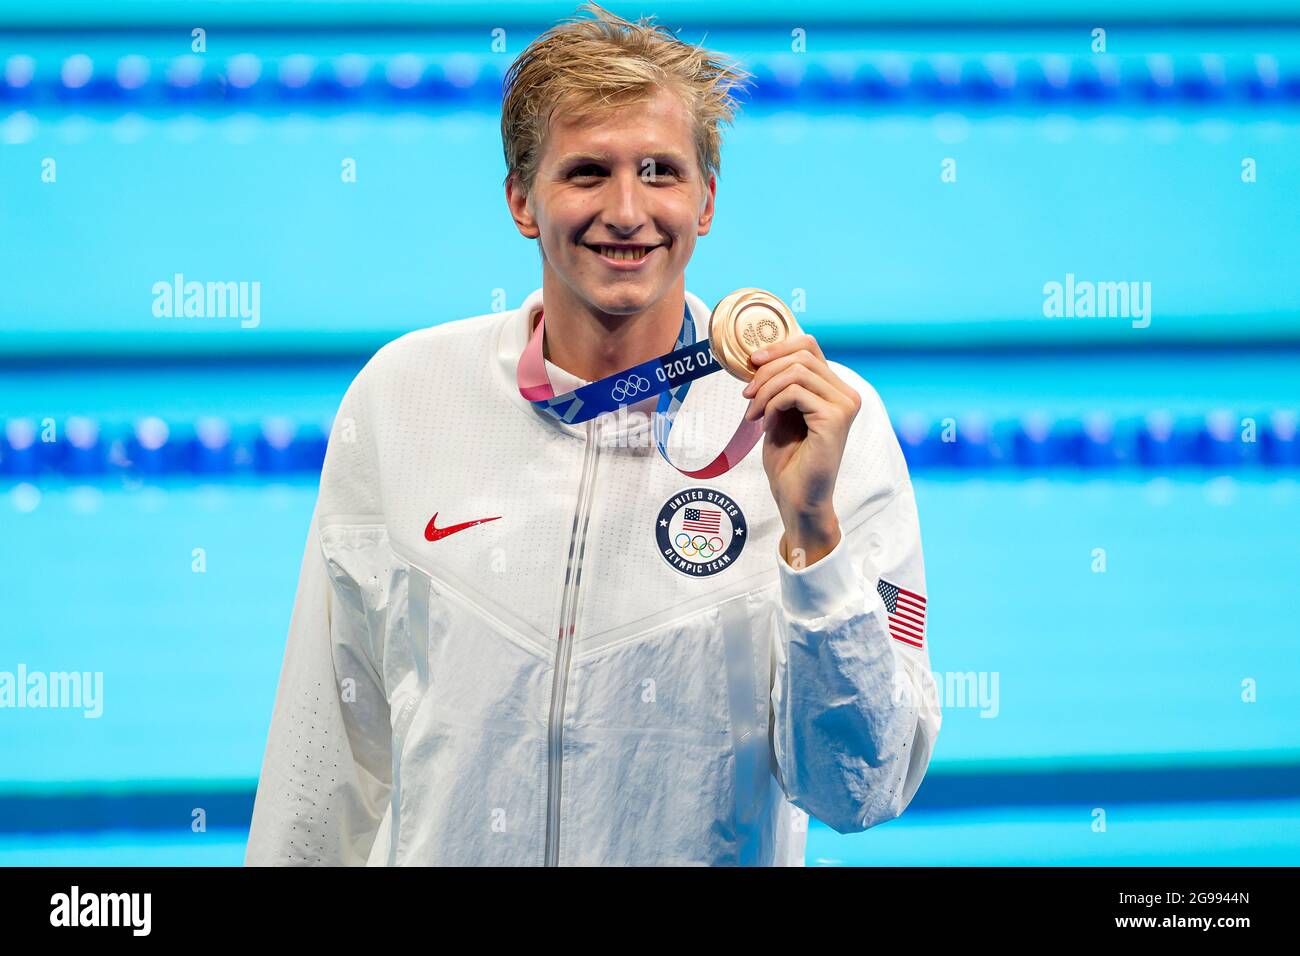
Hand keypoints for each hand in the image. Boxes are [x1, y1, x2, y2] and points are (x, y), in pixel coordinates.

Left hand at [740, 332, 860, 566]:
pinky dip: (771, 403)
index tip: (752, 362)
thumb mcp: (780, 413)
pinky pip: (794, 392)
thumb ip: (780, 385)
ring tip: (753, 413)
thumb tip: (762, 356)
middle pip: (802, 355)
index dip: (778, 347)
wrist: (796, 498)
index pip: (810, 346)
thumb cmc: (789, 461)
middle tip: (746, 395)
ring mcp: (844, 406)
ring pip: (796, 372)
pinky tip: (764, 423)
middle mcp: (846, 394)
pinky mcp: (834, 419)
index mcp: (835, 390)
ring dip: (765, 390)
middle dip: (766, 371)